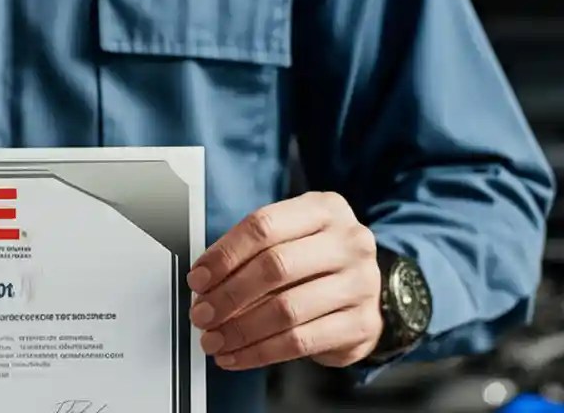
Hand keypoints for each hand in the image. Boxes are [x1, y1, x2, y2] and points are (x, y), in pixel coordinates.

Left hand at [187, 192, 381, 370]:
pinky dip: (260, 352)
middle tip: (201, 314)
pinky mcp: (361, 323)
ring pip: (286, 310)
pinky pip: (300, 342)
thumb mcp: (289, 238)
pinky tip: (237, 355)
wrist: (366, 293)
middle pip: (275, 267)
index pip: (263, 226)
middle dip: (228, 295)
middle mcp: (348, 242)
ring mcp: (360, 283)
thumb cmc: (315, 262)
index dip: (224, 254)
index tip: (197, 279)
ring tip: (213, 339)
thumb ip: (249, 251)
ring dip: (240, 329)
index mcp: (324, 209)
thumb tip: (203, 283)